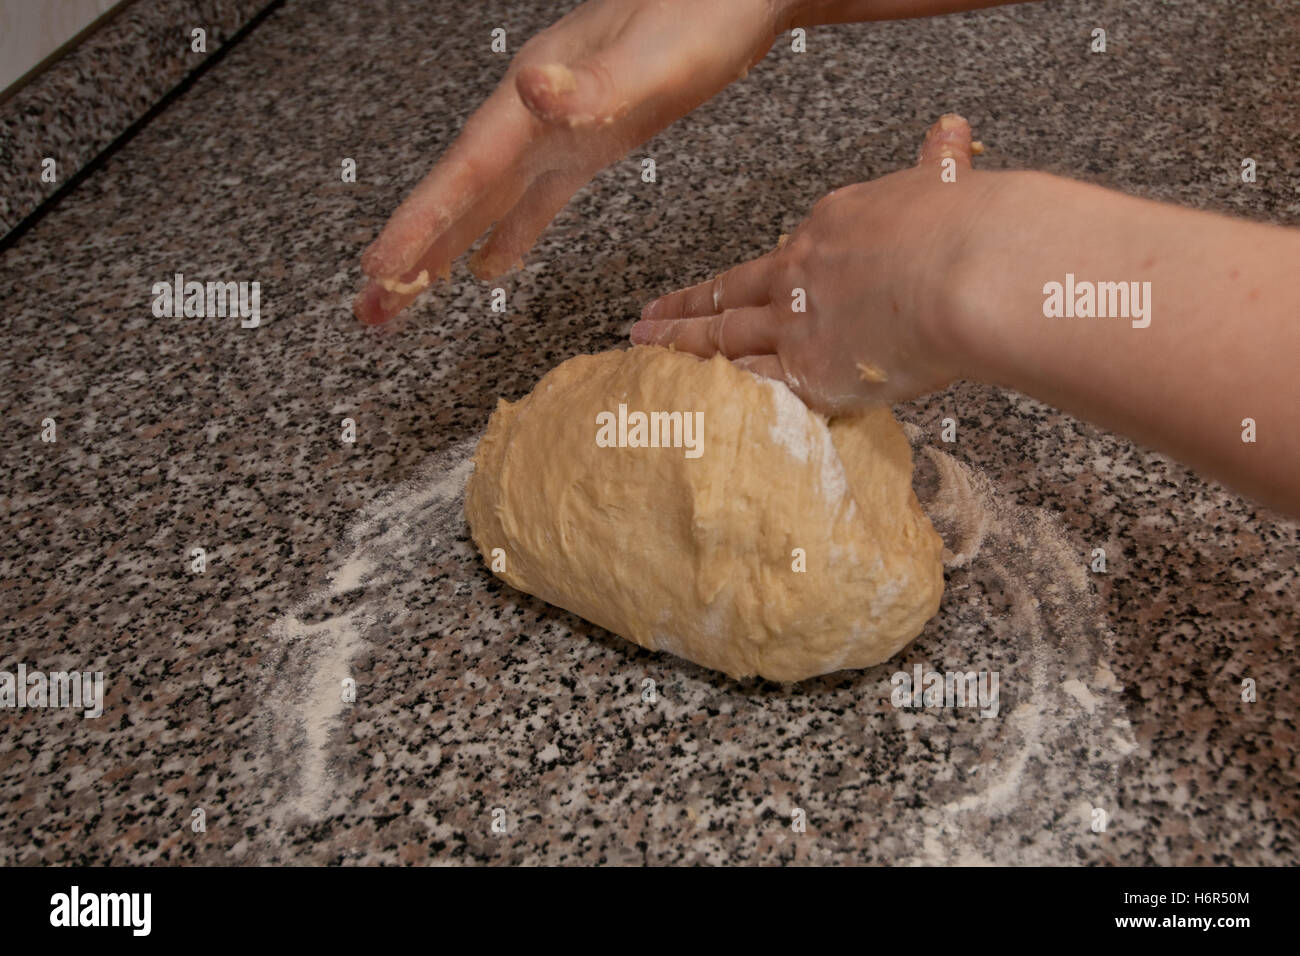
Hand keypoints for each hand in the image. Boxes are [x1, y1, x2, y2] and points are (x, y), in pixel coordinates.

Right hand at [355, 0, 784, 324]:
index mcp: (535, 95)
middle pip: (460, 194)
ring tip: (406, 297)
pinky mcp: (592, 140)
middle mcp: (534, 112)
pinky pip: (535, 198)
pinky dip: (510, 232)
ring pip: (487, 200)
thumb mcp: (653, 54)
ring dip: (446, 249)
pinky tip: (492, 264)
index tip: (381, 269)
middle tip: (371, 309)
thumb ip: (594, 82)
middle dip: (415, 252)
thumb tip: (533, 90)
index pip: (465, 172)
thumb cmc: (705, 11)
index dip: (422, 222)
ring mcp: (559, 127)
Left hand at [630, 114, 1001, 412]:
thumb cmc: (963, 228)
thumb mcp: (947, 183)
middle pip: (731, 289)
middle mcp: (801, 271)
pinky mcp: (806, 370)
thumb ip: (939, 166)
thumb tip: (952, 132)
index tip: (736, 282)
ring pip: (723, 333)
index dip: (760, 271)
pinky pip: (750, 381)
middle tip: (645, 317)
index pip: (786, 253)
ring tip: (644, 348)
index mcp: (831, 226)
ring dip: (680, 341)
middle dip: (686, 303)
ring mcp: (796, 323)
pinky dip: (716, 387)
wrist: (965, 272)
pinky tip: (688, 395)